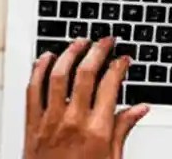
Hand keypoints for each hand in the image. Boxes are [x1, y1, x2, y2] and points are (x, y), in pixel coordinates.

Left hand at [25, 38, 149, 158]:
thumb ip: (123, 129)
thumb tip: (140, 109)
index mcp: (97, 130)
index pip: (111, 85)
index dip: (119, 66)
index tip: (123, 59)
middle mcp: (73, 121)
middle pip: (86, 72)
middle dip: (98, 50)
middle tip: (106, 40)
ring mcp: (50, 121)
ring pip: (58, 75)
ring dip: (70, 53)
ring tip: (80, 42)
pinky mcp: (32, 124)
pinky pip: (33, 89)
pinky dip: (39, 70)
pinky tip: (46, 58)